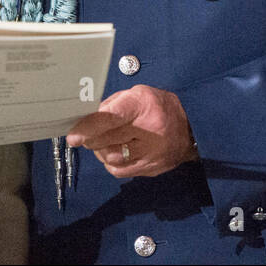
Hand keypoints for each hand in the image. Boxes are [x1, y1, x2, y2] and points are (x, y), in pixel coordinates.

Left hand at [65, 85, 196, 178]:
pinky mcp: (151, 168)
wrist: (192, 128)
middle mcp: (149, 131)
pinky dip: (111, 162)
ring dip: (100, 150)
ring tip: (102, 142)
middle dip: (90, 138)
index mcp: (144, 106)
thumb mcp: (138, 94)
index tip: (73, 136)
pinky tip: (114, 153)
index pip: (112, 118)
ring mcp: (152, 153)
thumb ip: (112, 104)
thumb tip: (87, 118)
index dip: (90, 127)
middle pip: (108, 140)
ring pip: (112, 158)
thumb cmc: (159, 106)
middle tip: (82, 135)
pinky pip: (120, 170)